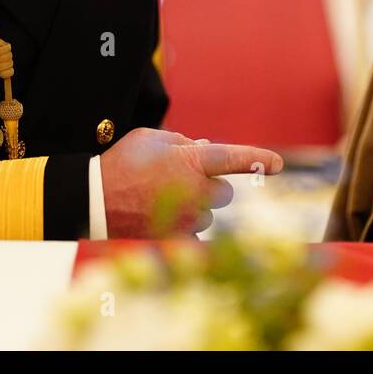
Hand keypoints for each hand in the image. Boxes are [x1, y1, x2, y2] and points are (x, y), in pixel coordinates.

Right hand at [99, 127, 283, 237]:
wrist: (95, 199)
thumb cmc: (123, 162)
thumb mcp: (152, 138)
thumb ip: (183, 142)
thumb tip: (204, 149)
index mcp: (192, 161)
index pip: (234, 158)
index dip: (258, 158)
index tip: (278, 163)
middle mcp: (196, 190)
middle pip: (225, 193)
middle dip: (212, 186)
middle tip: (187, 180)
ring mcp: (187, 216)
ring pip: (210, 214)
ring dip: (197, 206)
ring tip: (165, 199)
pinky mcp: (177, 236)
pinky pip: (196, 232)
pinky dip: (186, 224)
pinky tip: (165, 216)